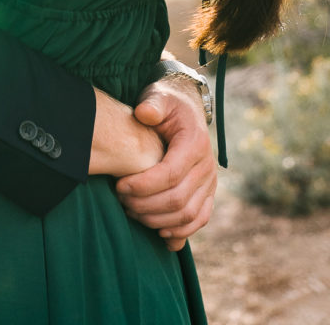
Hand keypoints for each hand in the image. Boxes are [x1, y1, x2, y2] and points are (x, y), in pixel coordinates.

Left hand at [115, 82, 216, 251]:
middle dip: (146, 205)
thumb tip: (144, 113)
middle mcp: (207, 166)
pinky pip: (199, 220)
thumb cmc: (168, 104)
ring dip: (158, 220)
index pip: (171, 174)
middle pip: (178, 199)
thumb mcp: (159, 96)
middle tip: (121, 201)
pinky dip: (181, 232)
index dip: (144, 185)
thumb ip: (153, 104)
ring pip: (188, 215)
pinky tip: (160, 233)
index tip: (119, 186)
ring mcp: (210, 182)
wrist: (187, 109)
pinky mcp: (208, 194)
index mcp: (195, 143)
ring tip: (132, 212)